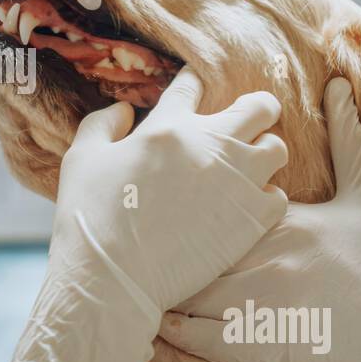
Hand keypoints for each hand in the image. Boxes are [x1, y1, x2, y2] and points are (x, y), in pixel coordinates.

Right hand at [3, 67, 288, 361]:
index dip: (194, 83)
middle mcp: (209, 145)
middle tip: (247, 125)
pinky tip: (247, 208)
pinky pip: (279, 196)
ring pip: (277, 148)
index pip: (192, 85)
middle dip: (257, 110)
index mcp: (167, 126)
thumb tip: (124, 110)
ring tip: (248, 170)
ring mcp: (236, 181)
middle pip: (260, 106)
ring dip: (264, 154)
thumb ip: (102, 124)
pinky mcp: (251, 219)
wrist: (113, 278)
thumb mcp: (81, 158)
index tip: (195, 92)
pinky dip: (266, 199)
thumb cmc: (90, 218)